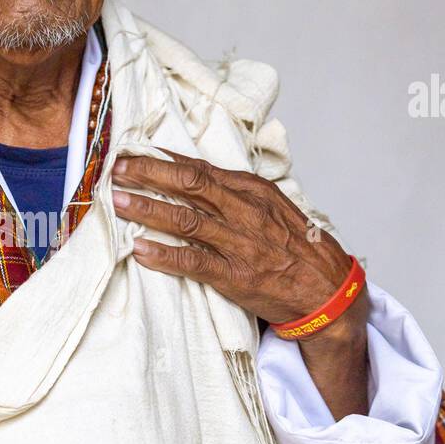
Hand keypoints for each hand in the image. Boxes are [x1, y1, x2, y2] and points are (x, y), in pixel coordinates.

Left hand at [110, 149, 368, 416]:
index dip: (163, 159)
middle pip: (188, 184)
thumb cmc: (296, 247)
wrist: (328, 291)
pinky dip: (165, 255)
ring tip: (118, 202)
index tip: (134, 152)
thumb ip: (235, 193)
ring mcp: (240, 243)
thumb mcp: (271, 207)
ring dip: (147, 209)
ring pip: (185, 219)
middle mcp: (245, 211)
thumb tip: (194, 177)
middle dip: (148, 174)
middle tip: (116, 169)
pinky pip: (194, 262)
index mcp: (252, 190)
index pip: (199, 167)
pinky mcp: (237, 276)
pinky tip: (140, 250)